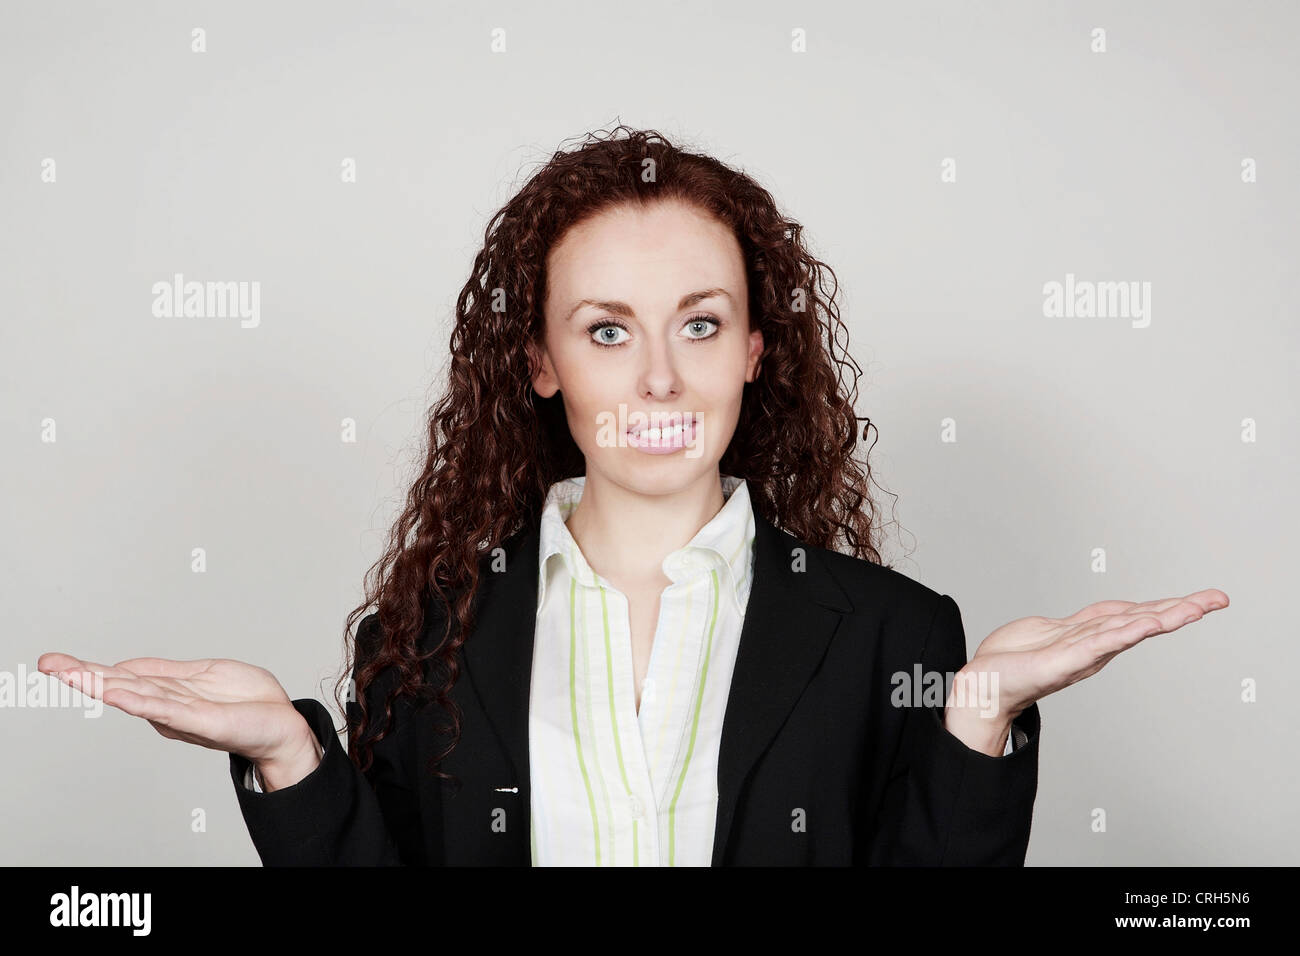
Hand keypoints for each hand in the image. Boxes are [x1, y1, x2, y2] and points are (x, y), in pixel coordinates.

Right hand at [36, 652, 319, 772]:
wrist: (283, 724)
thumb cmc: (246, 701)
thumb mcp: (202, 674)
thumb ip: (164, 673)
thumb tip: (124, 667)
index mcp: (169, 690)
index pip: (125, 676)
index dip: (92, 668)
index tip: (57, 662)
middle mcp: (169, 705)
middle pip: (121, 685)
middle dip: (84, 675)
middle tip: (48, 664)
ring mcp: (184, 714)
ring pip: (137, 696)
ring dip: (105, 685)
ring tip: (74, 674)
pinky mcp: (203, 721)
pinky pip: (167, 709)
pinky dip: (142, 700)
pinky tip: (118, 693)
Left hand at [948, 588, 1229, 744]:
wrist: (983, 685)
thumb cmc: (1013, 660)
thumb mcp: (1052, 630)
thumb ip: (1081, 624)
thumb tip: (1102, 618)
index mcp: (1090, 635)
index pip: (1134, 614)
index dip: (1167, 604)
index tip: (1203, 598)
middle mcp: (1093, 646)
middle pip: (1142, 620)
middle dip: (1181, 609)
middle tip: (1218, 600)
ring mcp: (1082, 654)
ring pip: (1128, 630)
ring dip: (1162, 618)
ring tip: (1194, 608)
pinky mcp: (1065, 661)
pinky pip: (1100, 644)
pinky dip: (1125, 633)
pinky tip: (1147, 624)